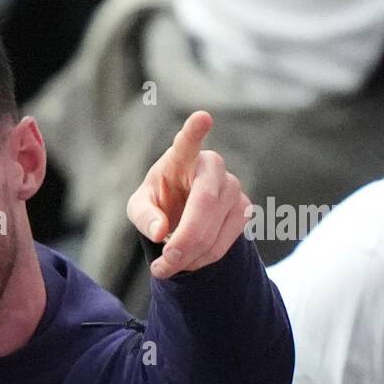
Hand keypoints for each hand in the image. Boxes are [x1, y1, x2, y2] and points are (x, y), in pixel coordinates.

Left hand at [126, 111, 252, 279]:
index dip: (195, 131)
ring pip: (215, 230)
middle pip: (204, 204)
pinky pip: (224, 244)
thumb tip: (159, 232)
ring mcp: (233, 187)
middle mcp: (212, 166)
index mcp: (181, 157)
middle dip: (184, 240)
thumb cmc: (159, 201)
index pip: (188, 142)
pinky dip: (203, 259)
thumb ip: (144, 216)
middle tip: (163, 266)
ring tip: (168, 266)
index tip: (202, 118)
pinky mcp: (244, 210)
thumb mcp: (140, 207)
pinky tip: (190, 259)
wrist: (183, 213)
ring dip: (190, 257)